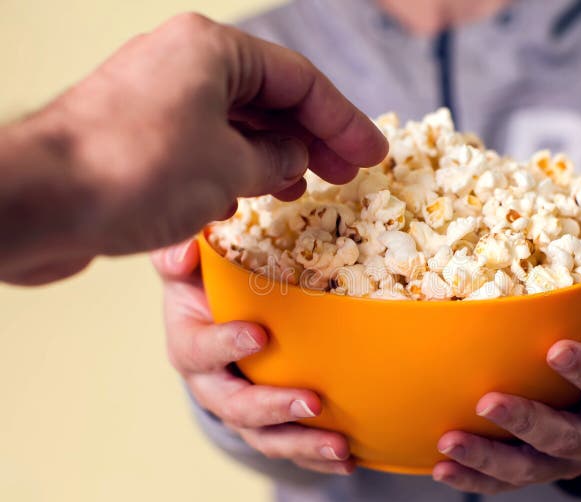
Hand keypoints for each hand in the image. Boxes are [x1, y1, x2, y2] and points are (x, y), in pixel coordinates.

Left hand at [1, 13, 386, 284]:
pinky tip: (241, 203)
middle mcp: (183, 64)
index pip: (301, 81)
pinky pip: (202, 146)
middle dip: (312, 139)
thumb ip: (275, 158)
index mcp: (213, 50)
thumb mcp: (230, 167)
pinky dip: (231, 171)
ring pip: (236, 124)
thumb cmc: (135, 172)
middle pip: (270, 98)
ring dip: (272, 158)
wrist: (38, 203)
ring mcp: (157, 99)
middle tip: (347, 174)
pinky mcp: (136, 135)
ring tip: (299, 190)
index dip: (344, 121)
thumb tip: (290, 157)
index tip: (373, 155)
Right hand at [152, 239, 354, 474]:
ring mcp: (239, 412)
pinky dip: (317, 456)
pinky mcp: (266, 425)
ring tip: (341, 447)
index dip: (225, 345)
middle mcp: (211, 386)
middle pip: (235, 407)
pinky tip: (350, 459)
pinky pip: (289, 447)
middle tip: (312, 401)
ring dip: (303, 444)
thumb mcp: (188, 265)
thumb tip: (181, 253)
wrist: (210, 321)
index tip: (259, 334)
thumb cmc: (205, 285)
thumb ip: (179, 254)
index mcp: (189, 344)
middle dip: (273, 408)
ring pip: (266, 437)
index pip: (199, 350)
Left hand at [433, 234, 580, 493]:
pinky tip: (440, 468)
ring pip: (526, 469)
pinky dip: (472, 479)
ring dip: (486, 459)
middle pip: (562, 437)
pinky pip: (503, 484)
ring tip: (448, 442)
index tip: (556, 349)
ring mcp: (563, 463)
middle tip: (488, 400)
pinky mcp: (535, 475)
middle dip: (525, 422)